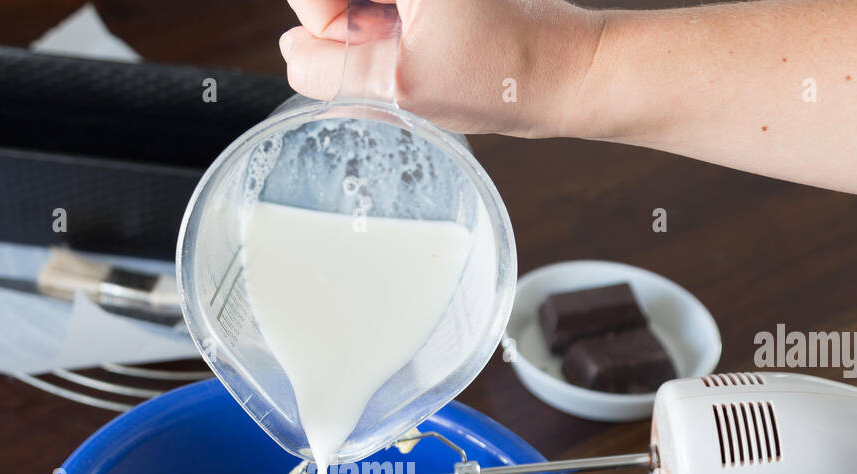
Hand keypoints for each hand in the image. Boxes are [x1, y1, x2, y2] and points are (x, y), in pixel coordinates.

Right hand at [279, 0, 607, 137]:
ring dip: (367, 28)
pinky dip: (385, 26)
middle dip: (346, 23)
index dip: (324, 18)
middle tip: (398, 46)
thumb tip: (292, 51)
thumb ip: (326, 68)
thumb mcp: (400, 83)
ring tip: (419, 44)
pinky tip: (423, 40)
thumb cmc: (501, 73)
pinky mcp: (421, 0)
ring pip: (351, 1)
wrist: (564, 70)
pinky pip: (376, 6)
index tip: (364, 42)